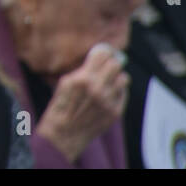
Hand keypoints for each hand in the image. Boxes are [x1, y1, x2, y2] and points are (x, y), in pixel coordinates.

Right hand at [35, 43, 129, 162]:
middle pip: (115, 64)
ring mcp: (108, 101)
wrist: (64, 133)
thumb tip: (98, 58)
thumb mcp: (65, 83)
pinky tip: (108, 93)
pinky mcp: (115, 112)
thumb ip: (83, 70)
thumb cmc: (62, 106)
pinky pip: (123, 93)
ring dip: (117, 77)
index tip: (103, 53)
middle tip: (108, 65)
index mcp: (83, 79)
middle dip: (111, 63)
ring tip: (109, 80)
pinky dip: (118, 91)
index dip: (103, 52)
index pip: (102, 55)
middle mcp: (98, 89)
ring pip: (123, 78)